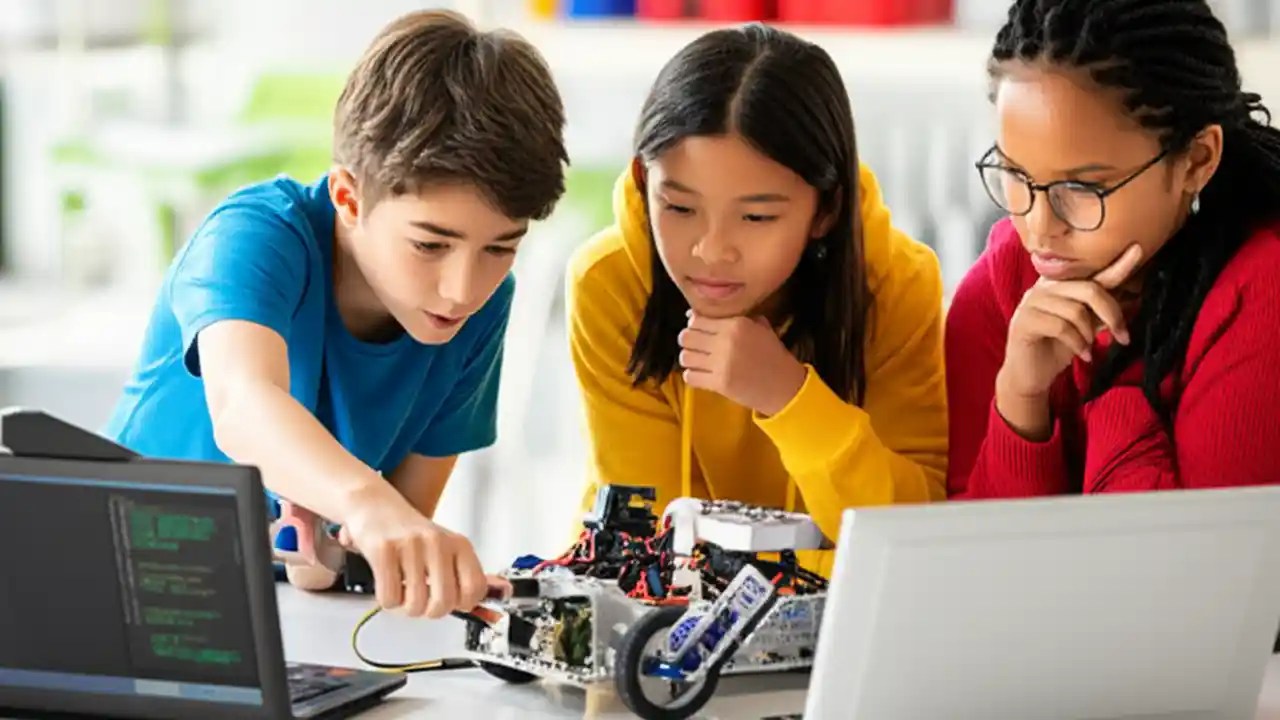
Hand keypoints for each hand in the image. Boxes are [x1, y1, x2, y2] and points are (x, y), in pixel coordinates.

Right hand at [342, 483, 487, 618]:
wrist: (375, 506)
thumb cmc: (412, 535)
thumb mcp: (446, 549)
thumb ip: (467, 574)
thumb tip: (502, 593)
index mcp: (459, 544)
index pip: (475, 588)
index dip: (464, 604)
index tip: (454, 603)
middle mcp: (438, 542)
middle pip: (444, 602)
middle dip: (431, 611)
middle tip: (424, 602)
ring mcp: (410, 545)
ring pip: (415, 604)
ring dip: (406, 607)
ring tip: (405, 590)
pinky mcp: (384, 550)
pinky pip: (390, 597)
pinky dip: (388, 600)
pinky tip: (389, 584)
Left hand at [678, 312, 806, 415]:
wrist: (785, 386)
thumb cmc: (772, 356)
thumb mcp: (760, 328)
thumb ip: (734, 317)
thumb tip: (695, 315)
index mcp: (737, 324)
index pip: (697, 320)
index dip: (694, 326)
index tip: (699, 332)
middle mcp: (727, 341)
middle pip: (686, 337)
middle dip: (689, 342)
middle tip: (697, 348)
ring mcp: (722, 363)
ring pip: (685, 357)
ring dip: (690, 360)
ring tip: (699, 362)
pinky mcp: (719, 383)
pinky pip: (690, 376)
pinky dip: (693, 376)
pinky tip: (702, 375)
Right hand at [996, 244, 1143, 438]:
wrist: (1029, 376)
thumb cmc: (1057, 348)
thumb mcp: (1085, 327)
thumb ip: (1102, 311)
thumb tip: (1134, 297)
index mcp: (1060, 284)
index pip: (1093, 272)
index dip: (1116, 263)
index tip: (1138, 249)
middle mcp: (1044, 287)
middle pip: (1089, 289)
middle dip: (1112, 314)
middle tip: (1122, 336)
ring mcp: (1031, 302)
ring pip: (1076, 310)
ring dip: (1089, 334)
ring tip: (1089, 347)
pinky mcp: (1024, 321)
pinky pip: (1061, 327)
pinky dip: (1078, 344)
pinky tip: (1082, 355)